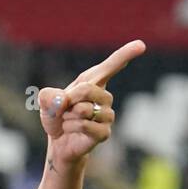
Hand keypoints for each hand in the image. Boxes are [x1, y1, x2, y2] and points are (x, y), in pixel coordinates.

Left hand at [37, 39, 145, 170]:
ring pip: (84, 110)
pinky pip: (85, 125)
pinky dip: (70, 127)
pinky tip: (70, 129)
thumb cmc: (56, 117)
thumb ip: (48, 96)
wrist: (59, 143)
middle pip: (88, 89)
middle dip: (69, 99)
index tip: (141, 45)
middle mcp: (105, 97)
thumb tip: (62, 101)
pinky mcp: (105, 132)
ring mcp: (107, 115)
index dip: (125, 54)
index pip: (111, 66)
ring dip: (68, 116)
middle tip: (64, 108)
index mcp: (94, 82)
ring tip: (68, 120)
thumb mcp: (46, 102)